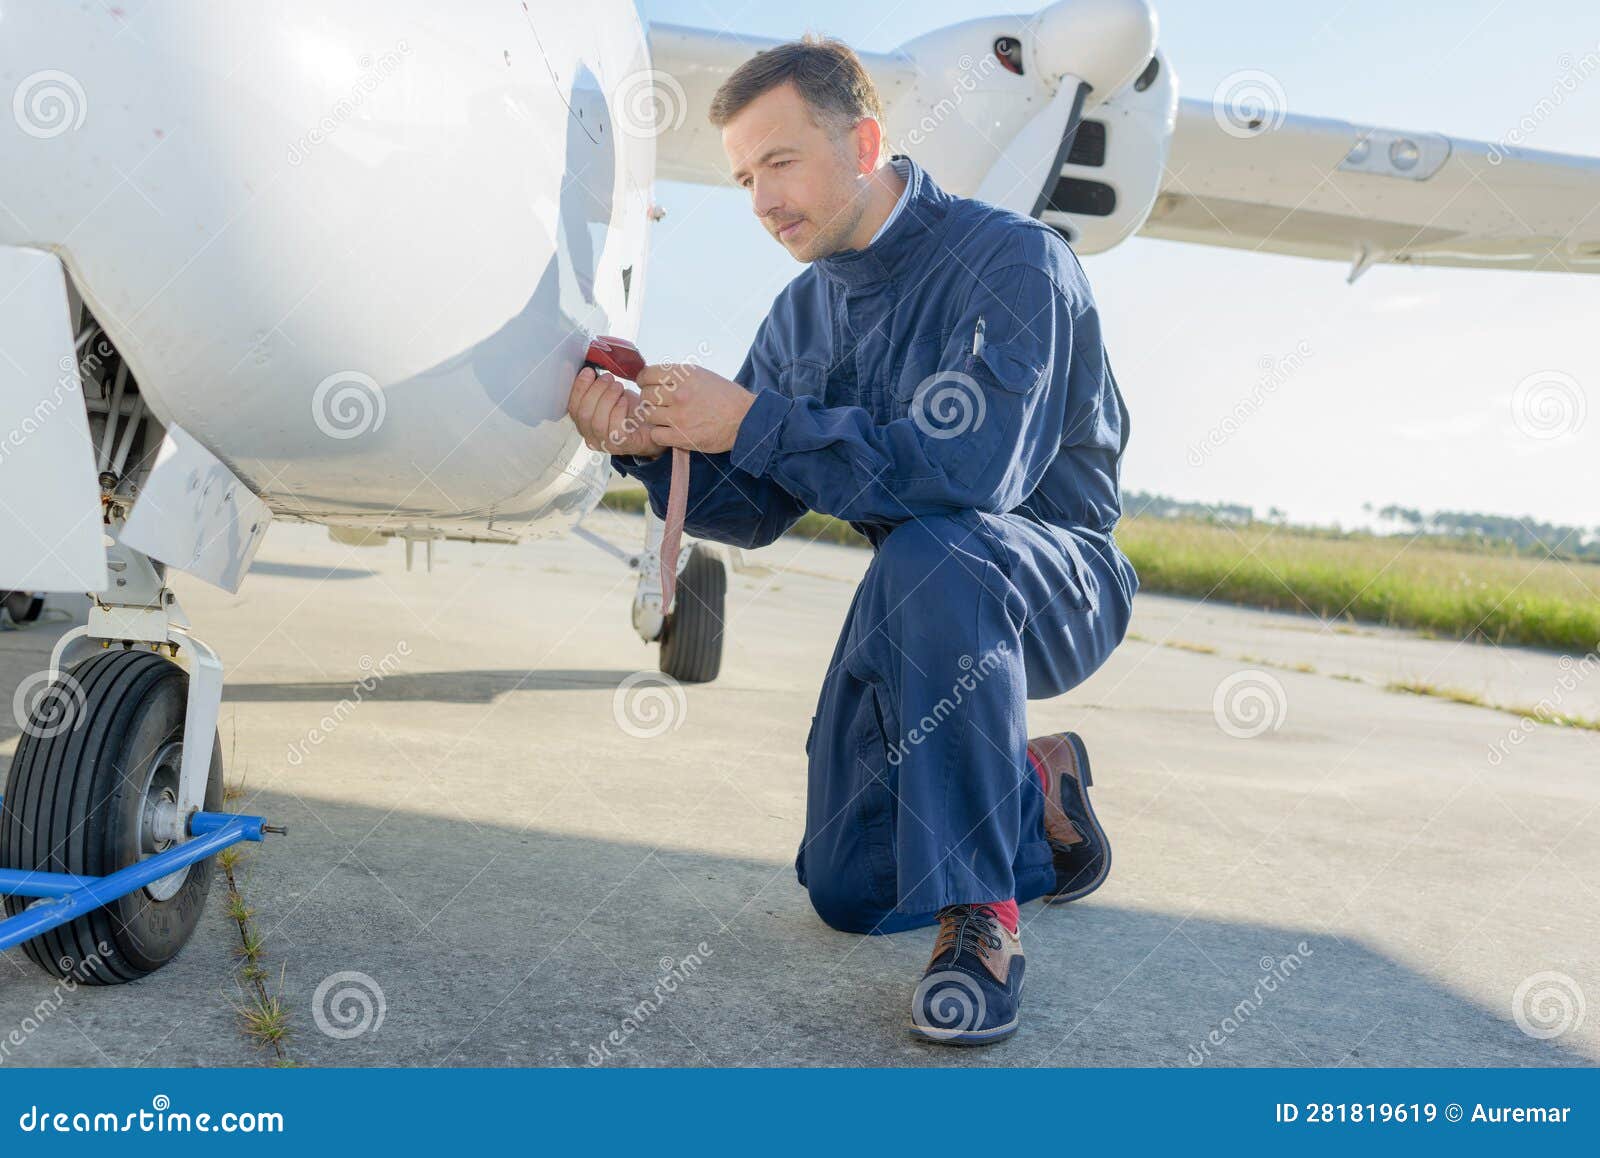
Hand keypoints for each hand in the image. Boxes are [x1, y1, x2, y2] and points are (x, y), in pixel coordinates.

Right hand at [567, 367, 662, 458]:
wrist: (655, 426)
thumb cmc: (632, 412)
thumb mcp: (612, 396)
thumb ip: (598, 388)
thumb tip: (590, 371)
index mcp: (585, 425)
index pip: (573, 408)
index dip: (578, 388)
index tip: (588, 372)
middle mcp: (592, 437)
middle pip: (583, 414)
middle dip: (595, 391)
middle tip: (608, 378)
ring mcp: (606, 444)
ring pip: (597, 422)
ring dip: (607, 399)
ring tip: (617, 386)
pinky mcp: (622, 445)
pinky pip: (614, 429)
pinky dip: (618, 411)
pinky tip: (624, 400)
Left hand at [636, 362, 755, 454]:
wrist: (745, 419)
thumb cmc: (726, 397)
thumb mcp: (702, 375)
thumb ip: (678, 375)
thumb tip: (654, 378)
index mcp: (684, 375)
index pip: (647, 374)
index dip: (644, 380)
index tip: (646, 384)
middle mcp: (679, 393)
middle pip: (646, 395)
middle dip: (650, 399)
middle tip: (658, 404)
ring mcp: (679, 416)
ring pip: (648, 414)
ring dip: (653, 416)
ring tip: (664, 418)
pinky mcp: (681, 436)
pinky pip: (656, 435)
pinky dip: (659, 434)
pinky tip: (668, 431)